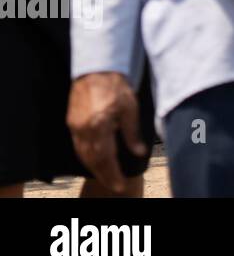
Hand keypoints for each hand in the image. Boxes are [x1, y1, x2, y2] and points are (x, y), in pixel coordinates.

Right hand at [67, 72, 146, 193]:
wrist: (96, 69)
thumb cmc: (116, 86)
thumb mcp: (131, 108)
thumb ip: (132, 132)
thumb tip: (139, 152)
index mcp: (100, 125)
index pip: (106, 157)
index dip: (113, 174)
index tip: (121, 185)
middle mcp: (84, 128)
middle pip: (92, 160)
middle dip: (104, 176)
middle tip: (116, 186)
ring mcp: (75, 126)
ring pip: (83, 155)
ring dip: (95, 169)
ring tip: (107, 178)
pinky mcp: (72, 123)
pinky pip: (78, 146)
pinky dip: (86, 158)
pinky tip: (95, 162)